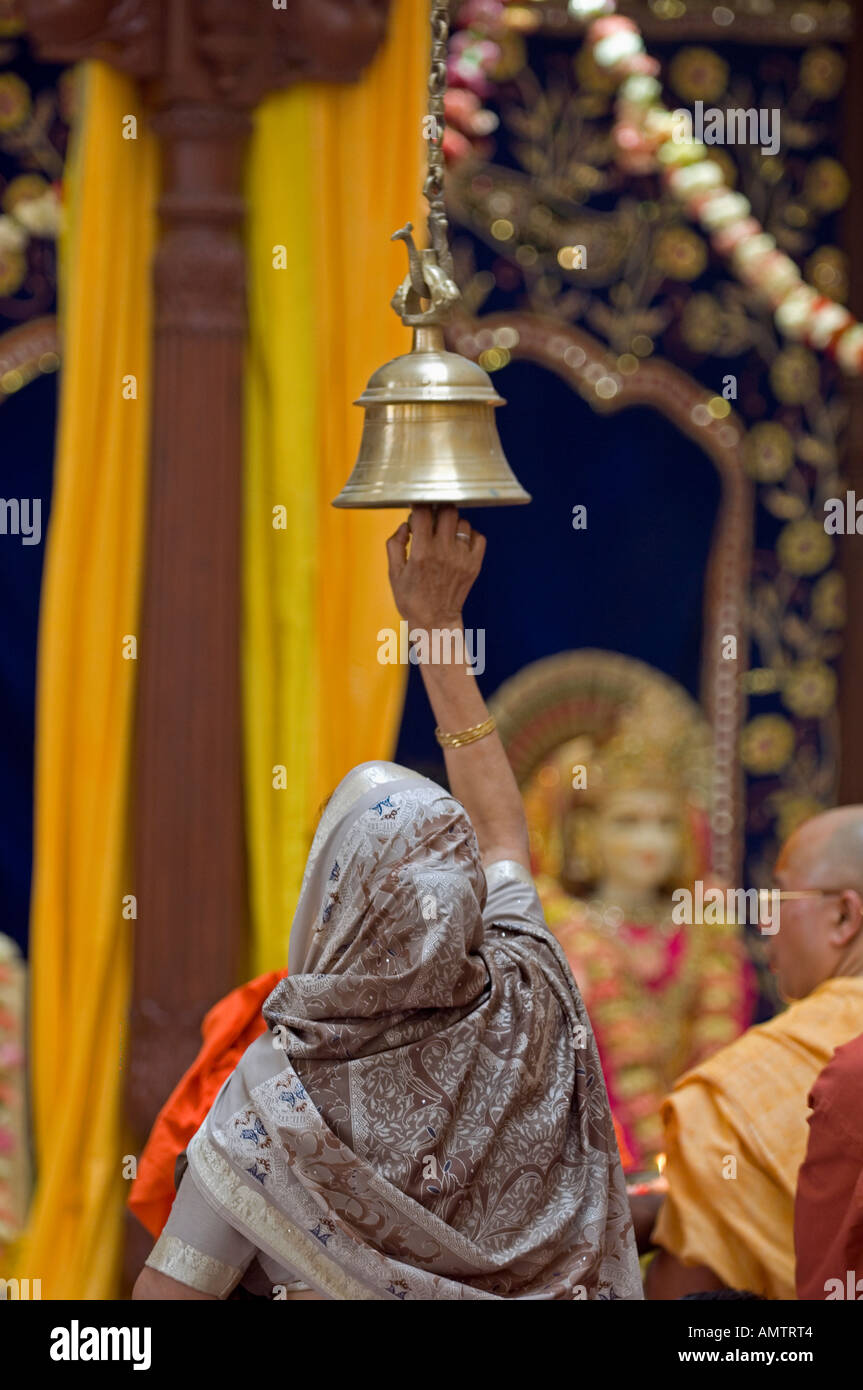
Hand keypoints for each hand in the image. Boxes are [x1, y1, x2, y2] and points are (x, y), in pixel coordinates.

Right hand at [386, 505, 485, 629]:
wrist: (435, 622)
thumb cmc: (411, 599)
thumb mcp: (394, 572)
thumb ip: (395, 544)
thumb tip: (405, 525)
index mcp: (422, 552)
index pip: (423, 513)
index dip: (418, 505)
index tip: (416, 507)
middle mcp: (444, 552)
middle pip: (447, 510)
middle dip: (437, 509)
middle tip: (432, 517)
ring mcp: (462, 558)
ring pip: (463, 522)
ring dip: (452, 523)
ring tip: (444, 534)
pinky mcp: (474, 564)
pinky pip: (478, 537)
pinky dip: (469, 535)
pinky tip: (458, 543)